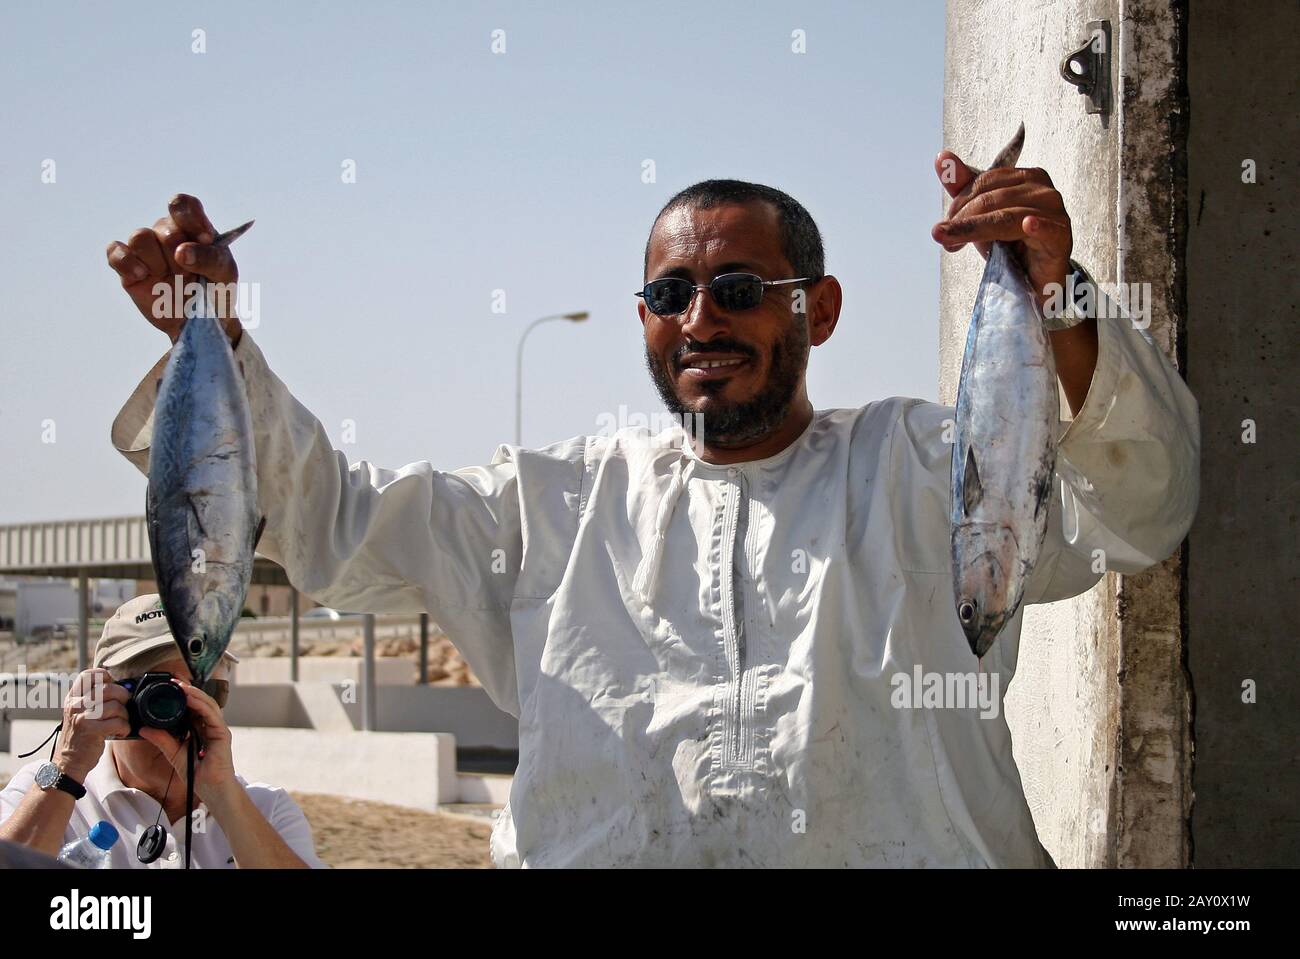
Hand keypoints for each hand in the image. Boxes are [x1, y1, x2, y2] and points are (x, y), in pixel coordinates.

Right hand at [56, 669, 129, 781]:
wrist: (68, 762)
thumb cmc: (81, 736)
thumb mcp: (79, 713)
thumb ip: (93, 699)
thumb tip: (123, 687)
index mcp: (72, 698)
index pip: (88, 675)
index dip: (105, 676)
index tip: (112, 685)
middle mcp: (75, 705)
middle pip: (108, 688)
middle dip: (122, 696)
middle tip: (123, 706)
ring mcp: (82, 717)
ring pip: (116, 706)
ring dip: (124, 715)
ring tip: (120, 722)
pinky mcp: (91, 731)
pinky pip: (118, 722)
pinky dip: (124, 728)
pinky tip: (120, 732)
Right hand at [105, 194, 241, 345]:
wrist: (203, 323)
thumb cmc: (216, 291)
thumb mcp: (225, 274)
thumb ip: (209, 258)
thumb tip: (181, 251)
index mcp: (192, 228)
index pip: (183, 205)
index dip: (190, 217)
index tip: (204, 238)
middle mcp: (167, 234)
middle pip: (163, 226)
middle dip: (178, 252)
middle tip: (189, 274)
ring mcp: (146, 251)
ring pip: (140, 237)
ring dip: (157, 261)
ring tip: (170, 280)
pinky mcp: (128, 268)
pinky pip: (115, 252)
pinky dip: (126, 262)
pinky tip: (142, 276)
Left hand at [138, 681, 238, 806]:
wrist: (210, 789)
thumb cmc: (197, 773)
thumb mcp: (173, 753)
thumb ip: (162, 739)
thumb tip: (144, 728)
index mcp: (201, 729)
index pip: (193, 707)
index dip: (183, 696)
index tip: (169, 687)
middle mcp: (210, 726)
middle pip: (201, 702)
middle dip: (188, 690)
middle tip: (174, 681)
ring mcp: (218, 729)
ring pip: (208, 704)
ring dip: (195, 693)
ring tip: (181, 686)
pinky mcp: (222, 734)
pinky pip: (212, 715)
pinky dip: (201, 705)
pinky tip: (190, 698)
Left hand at [931, 151, 1072, 307]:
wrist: (1033, 280)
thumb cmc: (1010, 243)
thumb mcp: (982, 215)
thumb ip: (963, 186)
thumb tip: (941, 157)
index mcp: (1026, 177)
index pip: (983, 182)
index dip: (958, 204)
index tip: (941, 229)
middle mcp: (1043, 189)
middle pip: (993, 198)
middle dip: (962, 219)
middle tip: (942, 238)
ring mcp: (1055, 212)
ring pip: (1008, 216)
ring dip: (975, 230)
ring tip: (951, 245)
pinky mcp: (1061, 237)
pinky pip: (1047, 229)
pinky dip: (1038, 227)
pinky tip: (1029, 225)